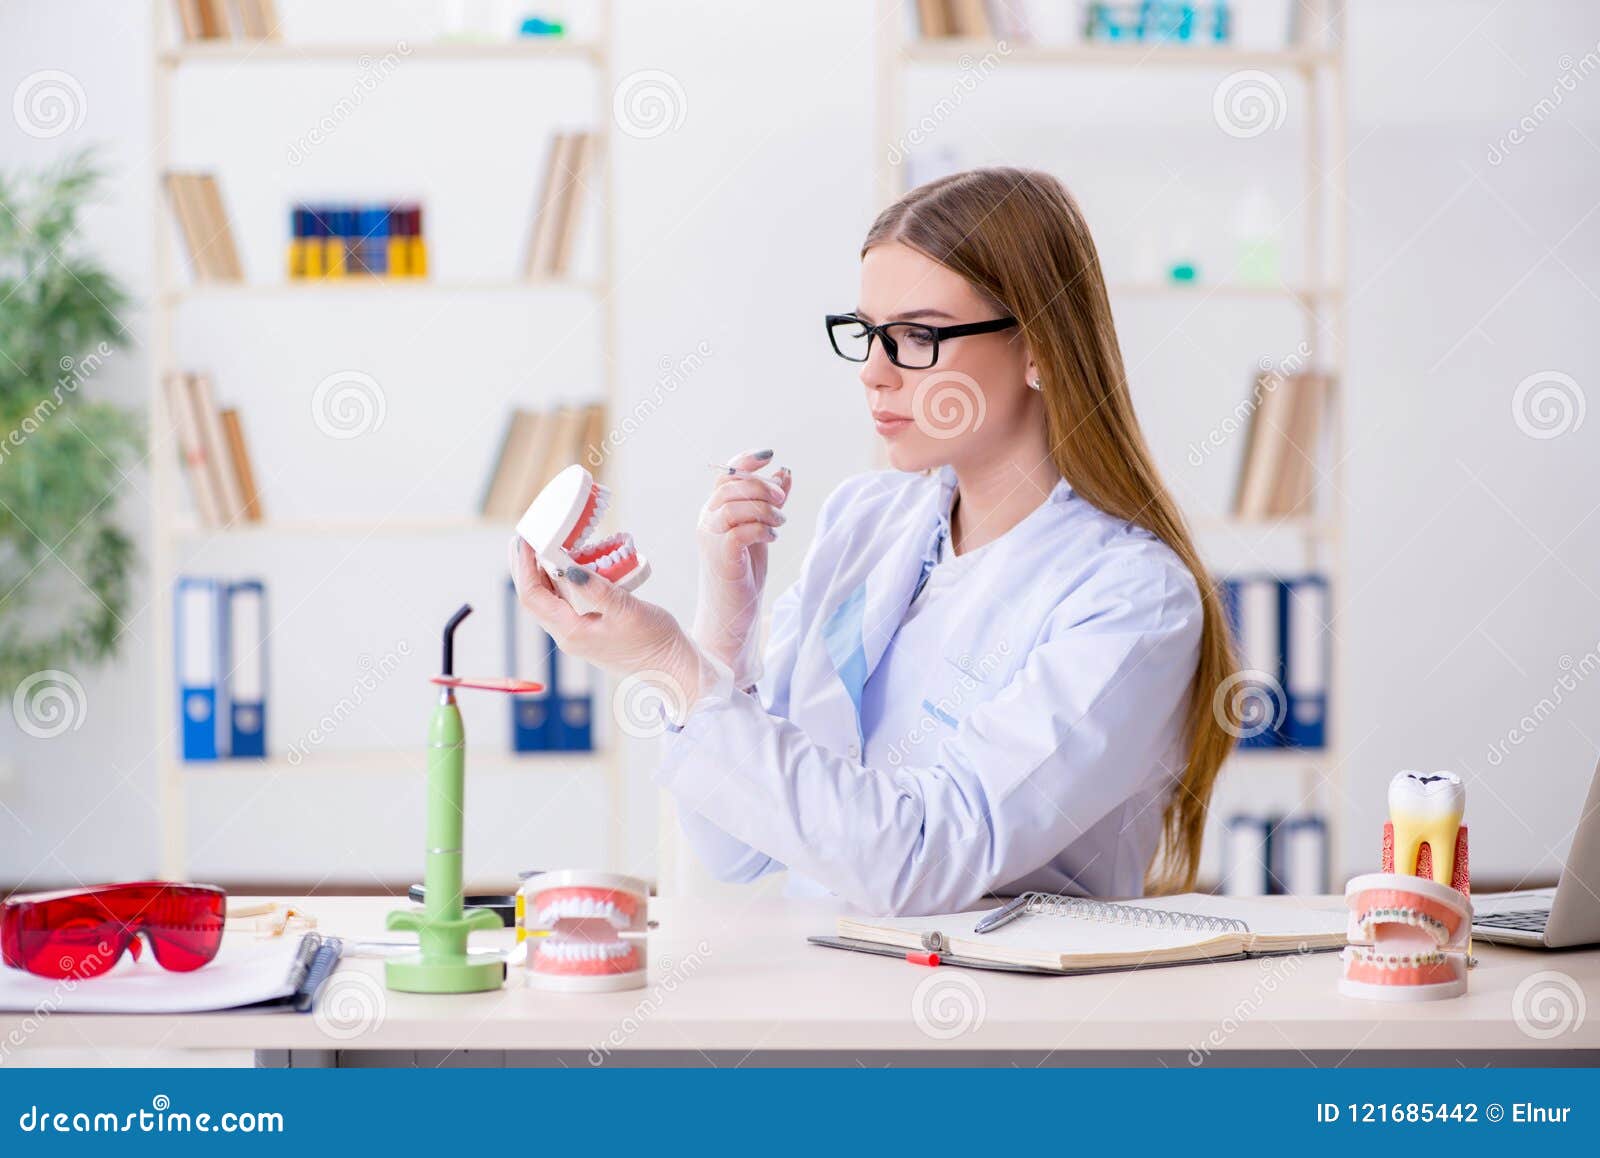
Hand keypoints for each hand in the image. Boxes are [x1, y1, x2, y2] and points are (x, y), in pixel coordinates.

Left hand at [509, 537, 712, 716]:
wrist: (672, 667)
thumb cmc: (655, 640)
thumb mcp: (627, 609)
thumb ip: (597, 589)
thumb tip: (569, 569)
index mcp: (572, 633)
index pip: (533, 597)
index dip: (524, 567)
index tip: (524, 540)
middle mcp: (569, 636)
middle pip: (533, 600)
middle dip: (524, 569)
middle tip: (521, 538)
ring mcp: (578, 635)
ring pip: (547, 602)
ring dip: (539, 575)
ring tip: (537, 548)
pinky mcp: (590, 631)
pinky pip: (564, 604)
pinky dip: (558, 583)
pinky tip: (565, 567)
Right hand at [692, 449, 791, 685]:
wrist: (732, 618)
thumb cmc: (744, 576)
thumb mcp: (761, 531)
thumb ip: (769, 504)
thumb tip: (784, 472)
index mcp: (714, 511)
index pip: (726, 474)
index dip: (746, 461)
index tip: (770, 456)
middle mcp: (706, 520)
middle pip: (732, 484)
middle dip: (763, 487)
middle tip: (783, 503)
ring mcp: (709, 538)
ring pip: (736, 505)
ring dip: (765, 509)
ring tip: (778, 524)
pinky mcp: (720, 556)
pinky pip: (740, 529)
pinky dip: (761, 528)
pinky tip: (771, 537)